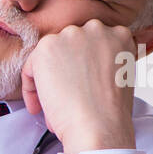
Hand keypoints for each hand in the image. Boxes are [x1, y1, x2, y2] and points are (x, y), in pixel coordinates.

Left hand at [20, 18, 137, 153]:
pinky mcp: (47, 48)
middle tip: (65, 97)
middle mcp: (96, 28)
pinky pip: (30, 67)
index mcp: (119, 35)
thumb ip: (107, 62)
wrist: (98, 125)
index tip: (79, 86)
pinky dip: (31, 88)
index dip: (82, 70)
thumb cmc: (110, 112)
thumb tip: (88, 67)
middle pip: (70, 49)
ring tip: (54, 106)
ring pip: (50, 58)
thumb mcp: (121, 77)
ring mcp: (71, 35)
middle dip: (65, 73)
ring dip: (48, 82)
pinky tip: (39, 107)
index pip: (91, 47)